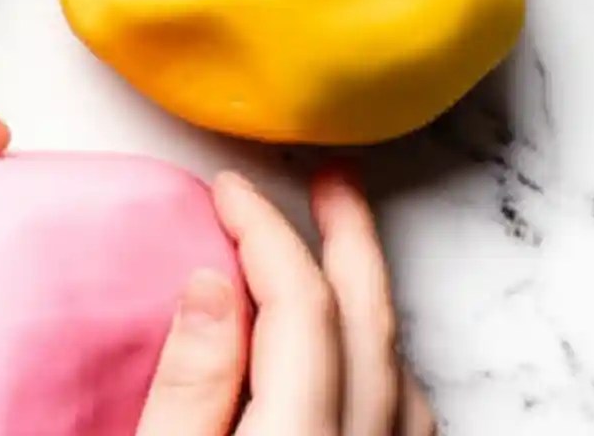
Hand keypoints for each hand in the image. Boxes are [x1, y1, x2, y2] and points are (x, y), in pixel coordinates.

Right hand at [136, 169, 436, 435]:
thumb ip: (188, 388)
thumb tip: (210, 286)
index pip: (301, 305)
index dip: (266, 232)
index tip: (230, 191)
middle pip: (370, 323)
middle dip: (350, 240)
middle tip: (332, 180)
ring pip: (399, 372)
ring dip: (370, 301)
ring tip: (339, 259)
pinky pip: (405, 417)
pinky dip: (380, 362)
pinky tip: (349, 355)